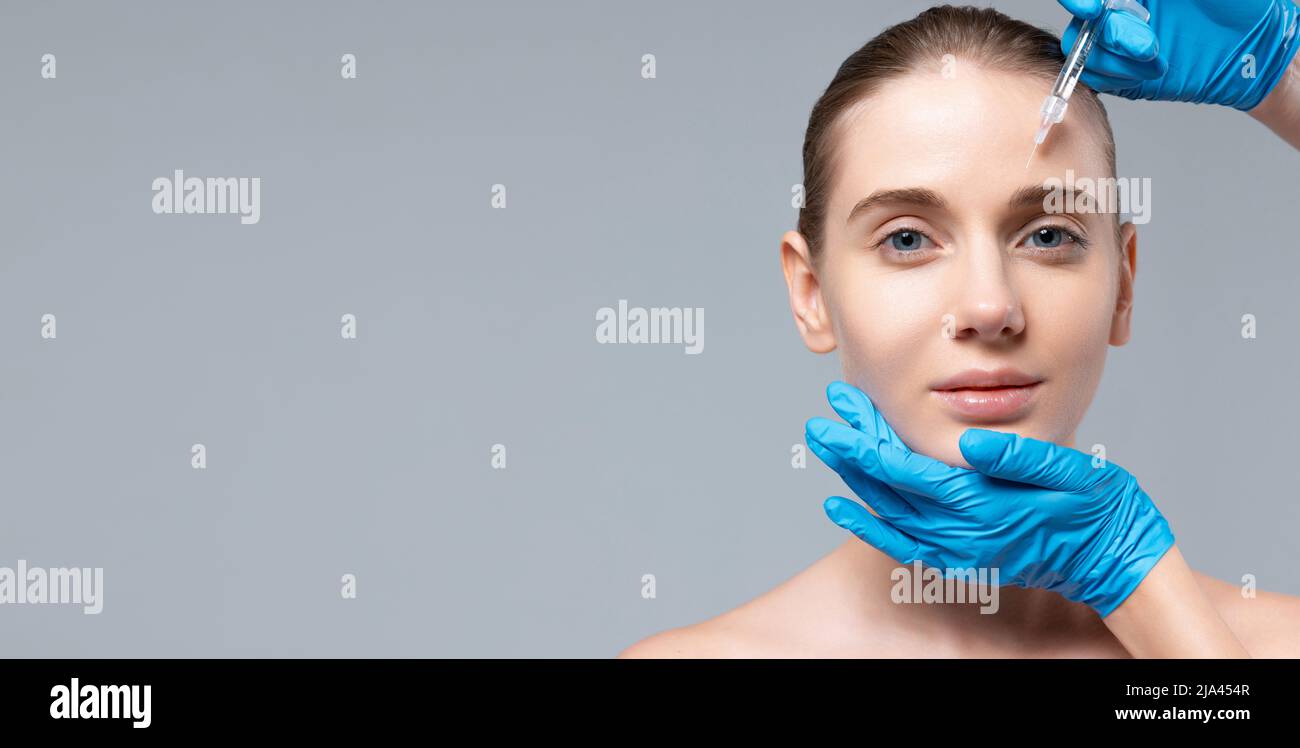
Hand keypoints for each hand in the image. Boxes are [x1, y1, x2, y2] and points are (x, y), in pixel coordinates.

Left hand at [804, 380, 1175, 617]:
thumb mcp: (1068, 471)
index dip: (869, 437)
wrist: (1114, 561)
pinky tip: (841, 508)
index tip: (841, 408)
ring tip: (826, 448)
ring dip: (853, 481)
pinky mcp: (961, 560)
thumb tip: (969, 441)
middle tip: (821, 420)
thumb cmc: (1096, 508)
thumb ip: (1017, 457)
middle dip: (851, 452)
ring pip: (889, 514)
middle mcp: (963, 534)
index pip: (907, 469)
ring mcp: (959, 552)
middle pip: (889, 489)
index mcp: (983, 504)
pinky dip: (867, 527)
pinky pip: (902, 546)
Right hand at [1057, 0, 1299, 109]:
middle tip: (1145, 41)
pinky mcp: (1132, 78)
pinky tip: (1152, 72)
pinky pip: (1104, 82)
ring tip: (1154, 57)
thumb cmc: (1241, 5)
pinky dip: (1121, 78)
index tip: (1092, 6)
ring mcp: (1124, 49)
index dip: (1081, 1)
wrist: (1261, 44)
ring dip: (1115, 59)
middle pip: (1082, 29)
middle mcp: (1123, 17)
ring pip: (1088, 57)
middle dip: (1106, 35)